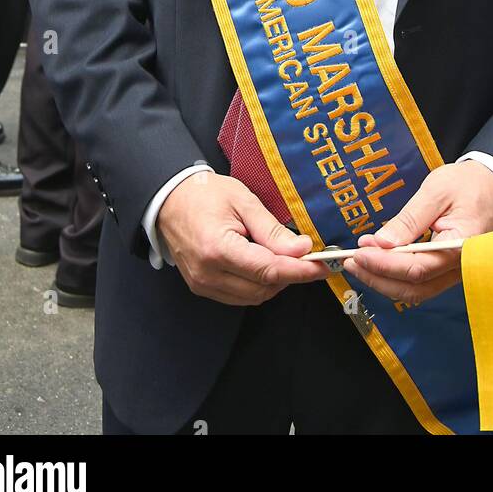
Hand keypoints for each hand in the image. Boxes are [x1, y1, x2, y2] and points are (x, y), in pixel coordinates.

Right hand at [156, 170, 326, 305]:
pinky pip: (239, 296)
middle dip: (290, 275)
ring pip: (253, 297)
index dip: (300, 271)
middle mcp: (208, 273)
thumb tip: (301, 250)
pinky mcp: (202, 287)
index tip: (323, 267)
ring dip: (274, 282)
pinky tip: (263, 264)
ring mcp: (202, 284)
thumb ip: (272, 229)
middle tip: (307, 258)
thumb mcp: (243, 201)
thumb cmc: (205, 194)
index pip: (268, 270)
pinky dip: (257, 285)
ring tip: (284, 257)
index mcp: (218, 248)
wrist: (169, 200)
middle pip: (263, 288)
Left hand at [342, 161, 492, 306]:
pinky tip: (378, 262)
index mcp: (462, 246)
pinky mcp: (447, 270)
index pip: (418, 267)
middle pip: (414, 287)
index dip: (385, 264)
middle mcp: (460, 267)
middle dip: (378, 277)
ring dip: (384, 280)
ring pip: (416, 290)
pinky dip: (396, 277)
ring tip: (359, 263)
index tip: (360, 252)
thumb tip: (383, 242)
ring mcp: (454, 272)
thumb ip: (410, 219)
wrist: (492, 185)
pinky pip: (420, 282)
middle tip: (352, 261)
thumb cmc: (468, 184)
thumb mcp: (436, 191)